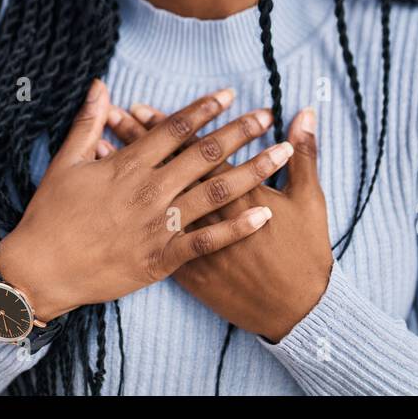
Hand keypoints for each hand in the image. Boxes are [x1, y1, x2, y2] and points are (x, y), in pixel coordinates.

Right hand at [0, 80, 293, 322]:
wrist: (40, 272)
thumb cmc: (50, 215)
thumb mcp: (65, 162)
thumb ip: (88, 123)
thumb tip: (101, 85)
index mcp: (126, 166)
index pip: (173, 129)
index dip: (203, 109)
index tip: (230, 95)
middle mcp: (148, 192)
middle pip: (203, 155)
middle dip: (240, 132)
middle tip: (267, 115)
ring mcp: (158, 225)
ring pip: (214, 193)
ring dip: (252, 171)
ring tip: (282, 154)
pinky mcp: (162, 258)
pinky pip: (208, 241)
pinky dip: (238, 227)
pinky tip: (266, 214)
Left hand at [108, 103, 333, 343]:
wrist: (294, 310)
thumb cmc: (305, 254)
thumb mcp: (310, 200)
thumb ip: (306, 155)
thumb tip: (306, 113)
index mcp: (236, 189)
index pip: (194, 149)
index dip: (168, 128)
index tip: (143, 107)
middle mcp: (208, 210)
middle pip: (167, 166)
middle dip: (141, 139)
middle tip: (118, 114)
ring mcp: (193, 240)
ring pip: (154, 195)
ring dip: (132, 173)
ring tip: (107, 146)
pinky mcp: (185, 267)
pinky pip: (149, 233)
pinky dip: (128, 213)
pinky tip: (112, 197)